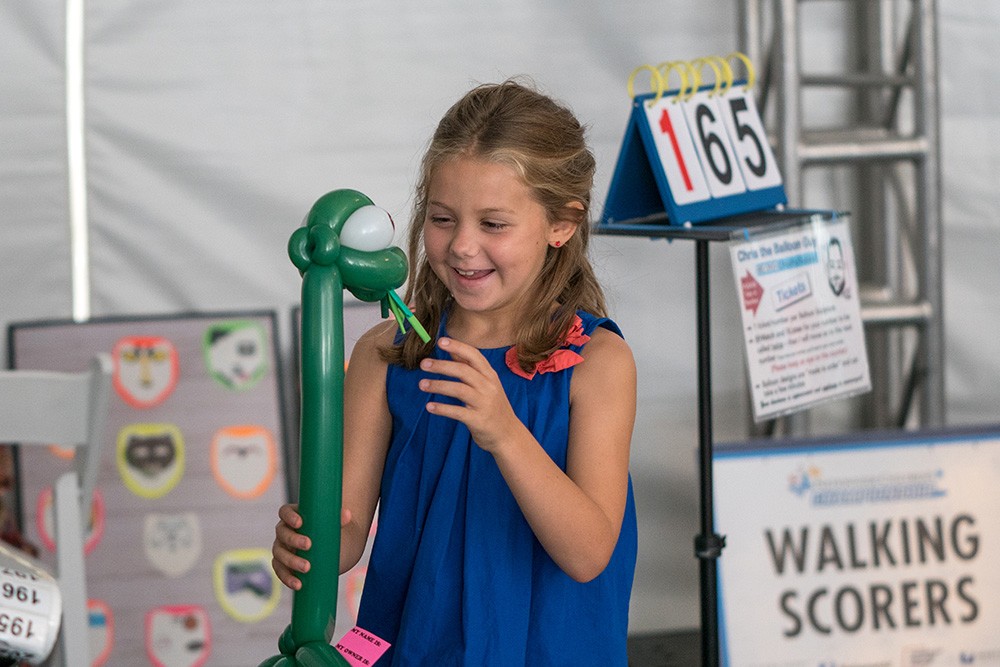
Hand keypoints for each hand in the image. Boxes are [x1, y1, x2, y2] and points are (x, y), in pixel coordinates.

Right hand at [271, 503, 351, 590]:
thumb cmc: (325, 530)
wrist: (326, 549)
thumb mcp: (331, 523)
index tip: (300, 523)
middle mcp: (283, 531)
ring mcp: (281, 548)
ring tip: (307, 568)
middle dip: (294, 540)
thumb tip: (347, 514)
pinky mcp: (281, 564)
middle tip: (309, 545)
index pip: (285, 512)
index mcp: (292, 516)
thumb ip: (338, 518)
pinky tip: (298, 584)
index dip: (290, 516)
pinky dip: (287, 578)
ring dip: (291, 561)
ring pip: (279, 554)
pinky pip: (280, 571)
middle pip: (282, 533)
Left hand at [417, 337, 524, 452]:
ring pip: (459, 389)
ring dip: (438, 385)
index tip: (440, 341)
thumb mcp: (487, 385)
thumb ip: (471, 369)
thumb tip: (454, 351)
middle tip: (423, 364)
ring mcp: (484, 404)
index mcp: (490, 376)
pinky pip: (458, 412)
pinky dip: (442, 408)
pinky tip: (429, 407)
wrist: (508, 435)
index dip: (457, 346)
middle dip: (442, 365)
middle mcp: (488, 387)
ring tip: (422, 384)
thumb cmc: (494, 407)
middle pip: (463, 370)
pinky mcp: (478, 420)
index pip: (474, 355)